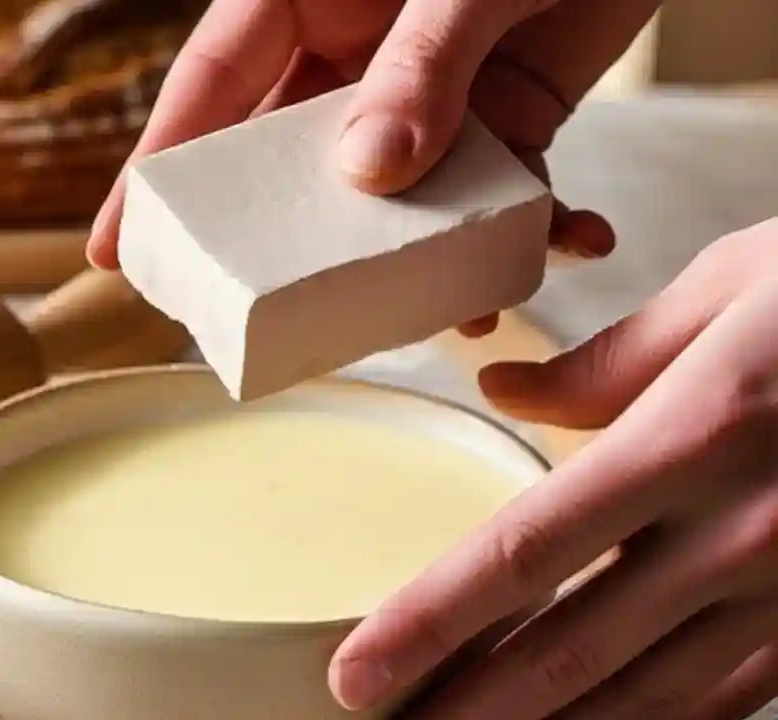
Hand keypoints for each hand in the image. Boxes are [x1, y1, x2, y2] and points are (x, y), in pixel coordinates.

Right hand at [87, 0, 651, 330]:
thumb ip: (419, 67)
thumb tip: (368, 175)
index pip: (210, 89)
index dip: (159, 172)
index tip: (118, 249)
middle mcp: (351, 52)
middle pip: (288, 163)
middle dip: (281, 244)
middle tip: (253, 318)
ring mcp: (427, 91)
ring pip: (390, 197)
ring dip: (414, 257)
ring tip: (433, 312)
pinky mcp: (504, 116)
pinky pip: (491, 190)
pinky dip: (520, 229)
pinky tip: (557, 246)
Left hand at [329, 218, 777, 718]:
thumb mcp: (734, 286)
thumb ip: (605, 359)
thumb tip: (505, 385)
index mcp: (697, 435)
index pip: (527, 551)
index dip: (431, 621)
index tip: (359, 668)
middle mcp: (744, 532)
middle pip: (572, 648)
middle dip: (465, 705)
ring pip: (648, 695)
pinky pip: (729, 697)